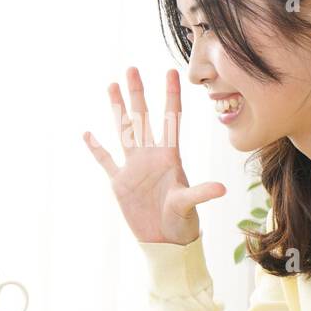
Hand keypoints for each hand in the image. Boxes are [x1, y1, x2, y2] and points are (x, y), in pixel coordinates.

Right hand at [82, 66, 225, 245]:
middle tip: (132, 68)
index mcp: (169, 156)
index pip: (170, 119)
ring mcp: (133, 167)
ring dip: (117, 109)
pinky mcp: (120, 182)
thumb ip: (201, 194)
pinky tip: (88, 133)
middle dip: (137, 93)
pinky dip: (96, 149)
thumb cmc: (182, 223)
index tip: (170, 71)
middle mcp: (150, 156)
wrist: (165, 242)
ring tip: (111, 85)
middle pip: (143, 117)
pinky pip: (106, 161)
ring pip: (123, 130)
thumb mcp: (189, 206)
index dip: (170, 95)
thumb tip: (222, 189)